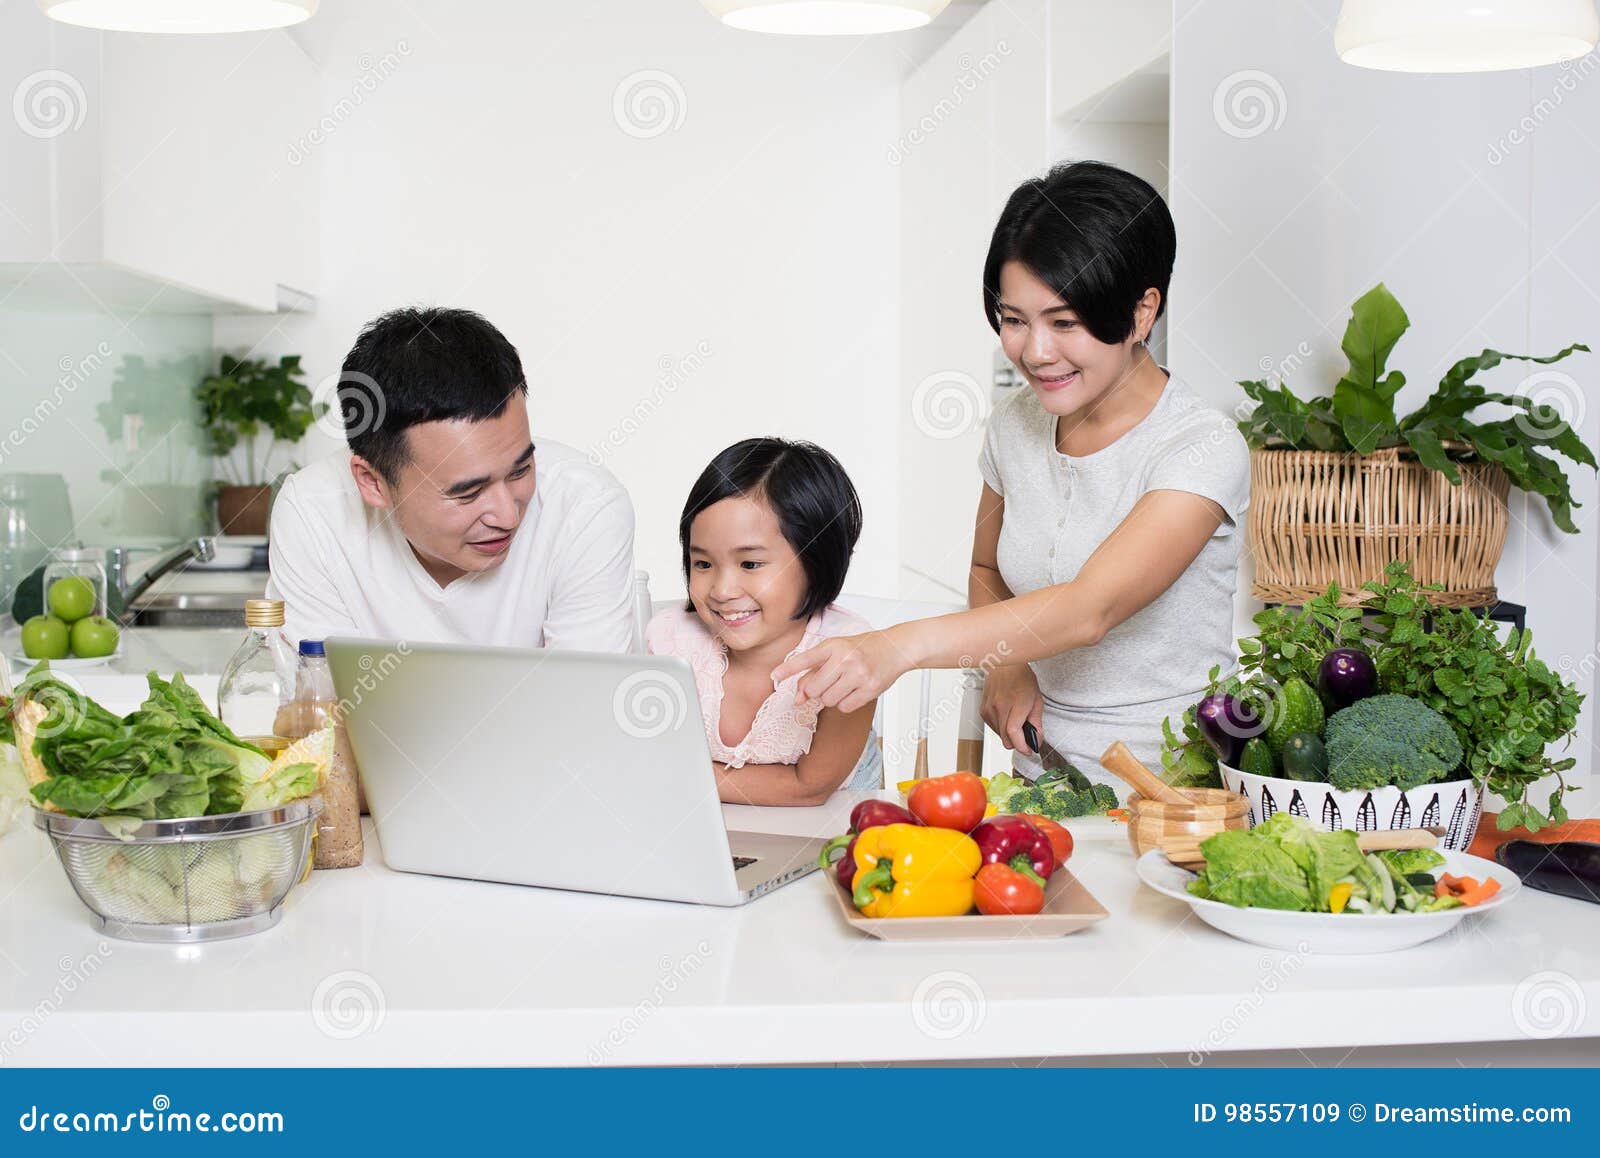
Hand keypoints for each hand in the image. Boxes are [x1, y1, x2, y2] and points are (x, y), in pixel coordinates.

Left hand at [770, 630, 908, 713]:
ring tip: (844, 684)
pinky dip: (845, 703)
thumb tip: (799, 697)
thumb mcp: (837, 650)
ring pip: (828, 700)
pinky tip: (854, 690)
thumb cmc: (864, 649)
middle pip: (814, 688)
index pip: (806, 658)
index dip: (788, 669)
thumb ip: (816, 670)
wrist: (895, 648)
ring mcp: (858, 674)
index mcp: (834, 645)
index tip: (775, 676)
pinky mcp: (870, 689)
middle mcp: (845, 659)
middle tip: (827, 682)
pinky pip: (845, 707)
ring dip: (831, 697)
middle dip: (815, 691)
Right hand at [980, 663, 1042, 753]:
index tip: (1029, 750)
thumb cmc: (1022, 679)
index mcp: (1016, 703)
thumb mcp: (1037, 700)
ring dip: (1008, 734)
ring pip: (999, 735)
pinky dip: (1001, 727)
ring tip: (1015, 719)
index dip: (1022, 746)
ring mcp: (989, 708)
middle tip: (1025, 736)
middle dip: (1017, 742)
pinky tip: (1006, 715)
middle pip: (1006, 739)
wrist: (1005, 665)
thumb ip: (1037, 723)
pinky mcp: (982, 710)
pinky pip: (992, 727)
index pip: (1014, 733)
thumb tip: (1036, 741)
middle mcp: (999, 706)